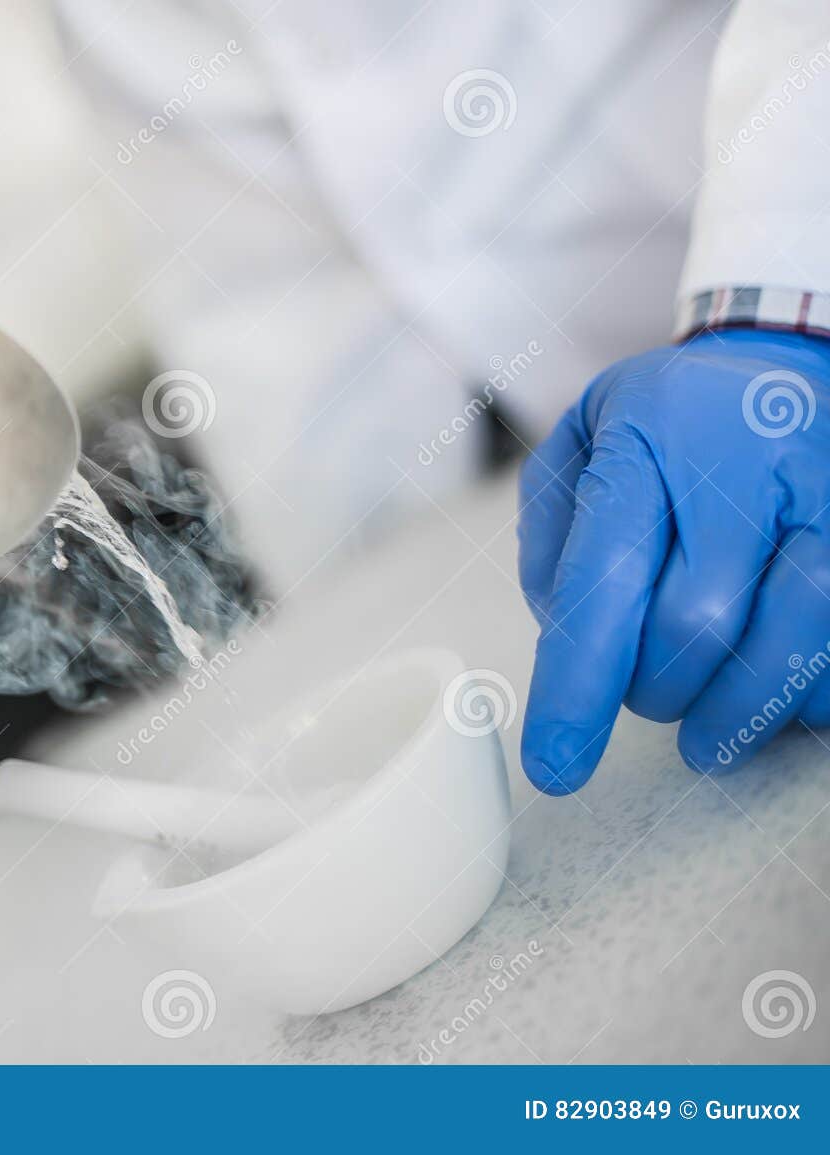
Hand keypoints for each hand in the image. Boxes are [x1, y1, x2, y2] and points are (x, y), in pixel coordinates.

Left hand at [518, 329, 829, 793]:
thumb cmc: (666, 425)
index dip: (578, 686)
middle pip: (697, 626)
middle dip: (656, 690)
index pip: (606, 581)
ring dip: (736, 713)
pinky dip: (805, 697)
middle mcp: (756, 462)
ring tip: (705, 727)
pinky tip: (773, 681)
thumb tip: (563, 638)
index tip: (556, 768)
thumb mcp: (580, 447)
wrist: (783, 364)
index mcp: (654, 434)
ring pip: (789, 649)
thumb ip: (552, 540)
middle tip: (645, 694)